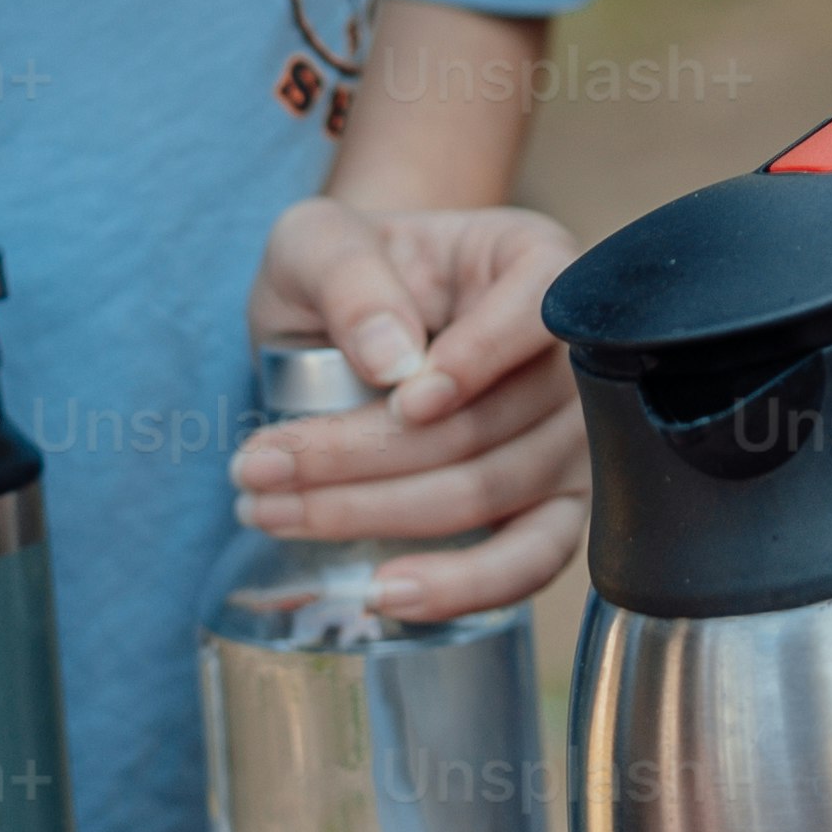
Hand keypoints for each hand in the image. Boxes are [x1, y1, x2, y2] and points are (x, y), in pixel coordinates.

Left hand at [240, 196, 585, 621]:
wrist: (348, 324)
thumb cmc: (346, 273)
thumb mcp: (319, 239)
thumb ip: (348, 274)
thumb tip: (392, 361)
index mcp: (534, 264)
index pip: (536, 312)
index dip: (476, 362)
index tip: (401, 402)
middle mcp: (572, 357)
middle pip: (492, 421)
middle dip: (364, 456)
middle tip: (258, 466)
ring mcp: (569, 439)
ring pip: (492, 494)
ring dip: (376, 515)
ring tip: (274, 513)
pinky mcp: (549, 508)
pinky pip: (530, 561)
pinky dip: (462, 585)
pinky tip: (385, 592)